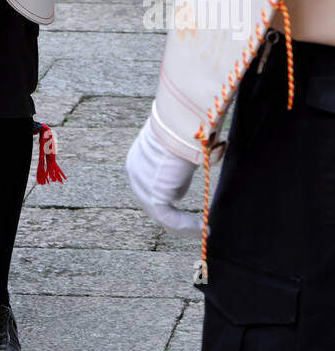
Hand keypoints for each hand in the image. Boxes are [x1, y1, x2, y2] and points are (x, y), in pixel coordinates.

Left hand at [125, 117, 200, 235]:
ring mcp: (141, 183)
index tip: (189, 207)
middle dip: (176, 216)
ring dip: (183, 225)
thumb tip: (214, 149)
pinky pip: (169, 218)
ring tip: (202, 230)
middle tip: (197, 225)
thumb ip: (188, 152)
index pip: (152, 183)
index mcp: (140, 156)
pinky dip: (186, 226)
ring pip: (161, 212)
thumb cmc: (187, 122)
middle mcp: (136, 170)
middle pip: (154, 200)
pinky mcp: (153, 193)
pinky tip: (202, 229)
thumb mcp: (183, 138)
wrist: (182, 120)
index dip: (172, 198)